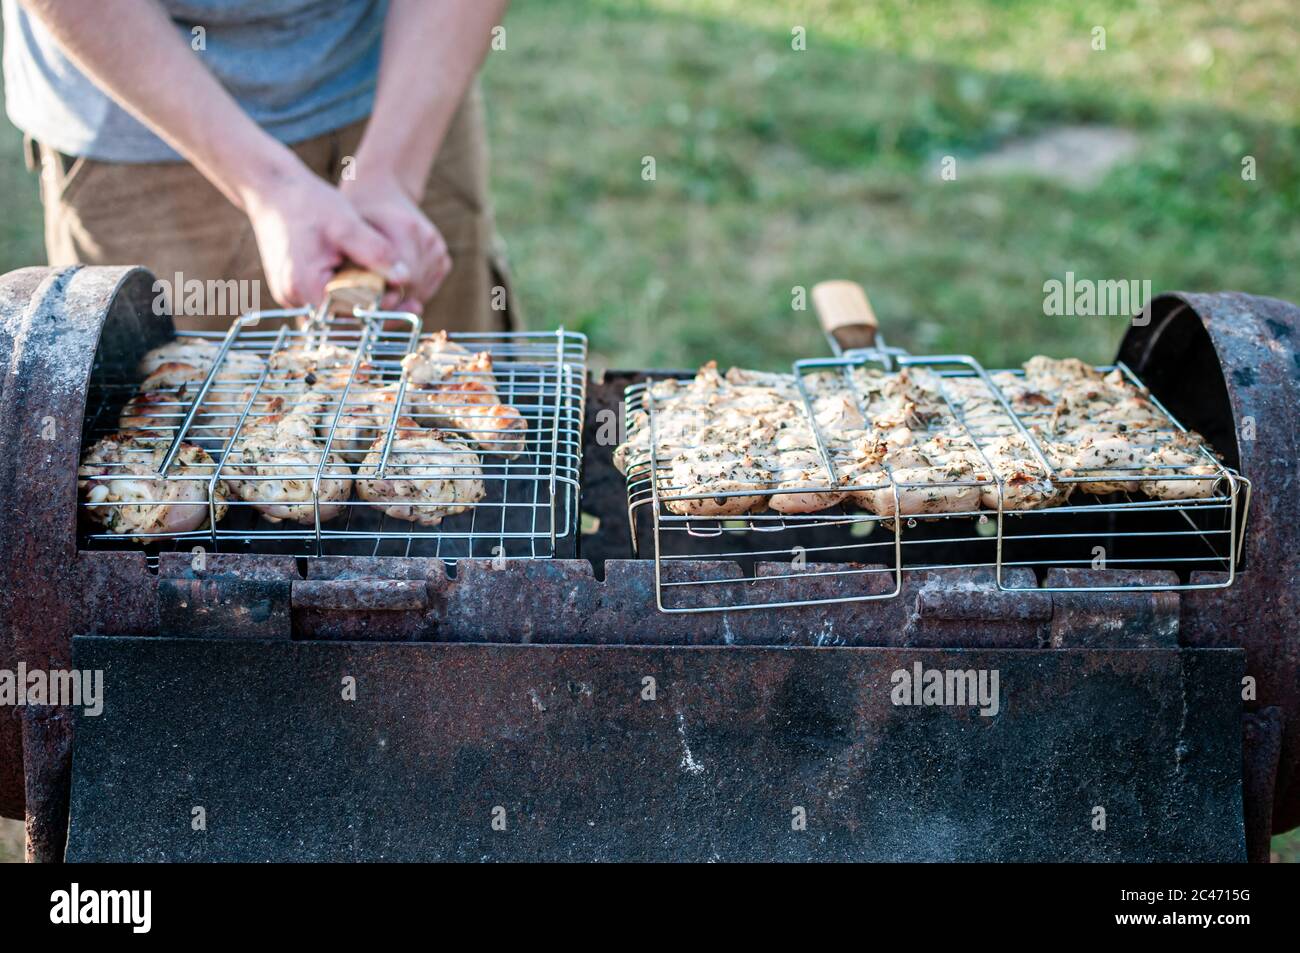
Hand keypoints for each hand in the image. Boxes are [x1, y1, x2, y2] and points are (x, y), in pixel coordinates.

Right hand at [243, 167, 409, 308]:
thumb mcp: (347, 224)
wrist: (273, 190)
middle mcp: (294, 299)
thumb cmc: (308, 203)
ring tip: (393, 290)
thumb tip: (405, 277)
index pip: (352, 316)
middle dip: (375, 311)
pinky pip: (327, 302)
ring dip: (363, 304)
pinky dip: (349, 296)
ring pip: (337, 313)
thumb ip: (376, 252)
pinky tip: (370, 282)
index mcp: (305, 287)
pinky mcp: (295, 291)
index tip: (406, 300)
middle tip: (411, 302)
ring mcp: (292, 297)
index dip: (381, 311)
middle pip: (344, 319)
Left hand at [341, 173, 451, 313]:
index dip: (384, 296)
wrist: (382, 193)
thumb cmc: (360, 214)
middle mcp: (429, 239)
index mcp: (407, 229)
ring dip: (400, 296)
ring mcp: (439, 249)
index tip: (365, 298)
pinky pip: (427, 290)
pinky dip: (410, 292)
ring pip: (420, 293)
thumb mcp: (352, 232)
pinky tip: (394, 279)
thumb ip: (367, 262)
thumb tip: (384, 297)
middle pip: (412, 289)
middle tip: (369, 295)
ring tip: (380, 282)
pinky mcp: (444, 260)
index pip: (402, 280)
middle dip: (391, 298)